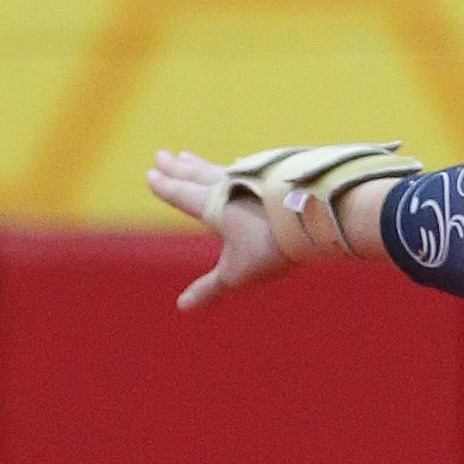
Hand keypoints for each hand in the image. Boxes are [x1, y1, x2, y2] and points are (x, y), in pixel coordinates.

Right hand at [145, 149, 293, 311]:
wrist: (313, 215)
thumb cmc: (270, 245)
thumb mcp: (237, 273)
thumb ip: (210, 289)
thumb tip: (183, 308)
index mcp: (213, 207)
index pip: (182, 194)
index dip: (166, 186)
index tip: (150, 174)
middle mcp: (231, 186)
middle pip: (198, 175)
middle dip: (178, 168)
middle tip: (162, 155)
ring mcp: (257, 176)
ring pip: (223, 169)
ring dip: (204, 165)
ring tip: (190, 157)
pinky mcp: (280, 173)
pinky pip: (254, 168)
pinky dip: (243, 166)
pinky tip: (246, 162)